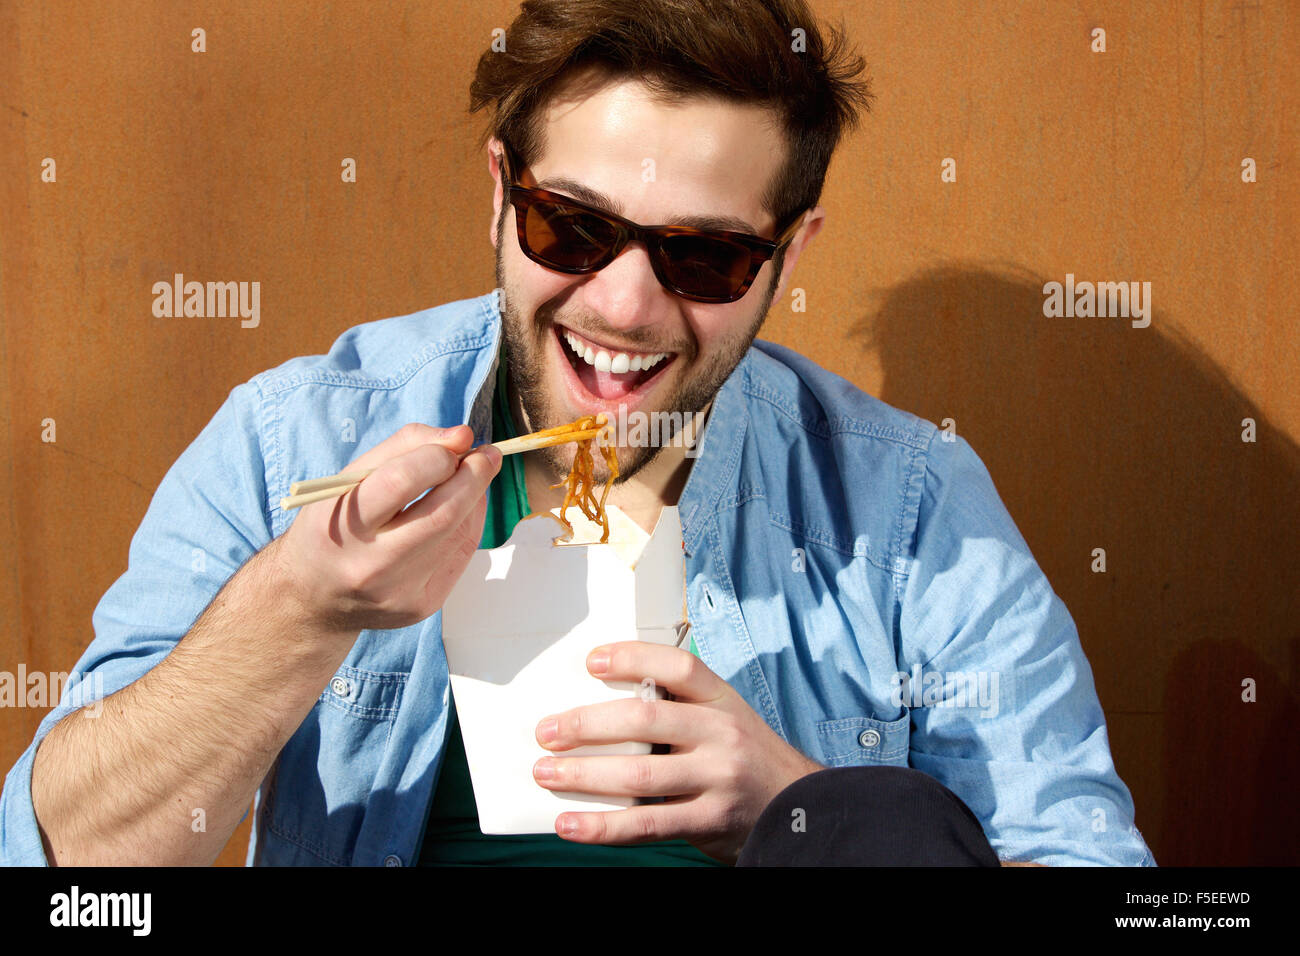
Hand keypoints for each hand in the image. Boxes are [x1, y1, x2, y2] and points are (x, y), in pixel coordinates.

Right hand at [274, 423, 500, 635]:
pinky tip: (461, 511)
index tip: (458, 442)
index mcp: (344, 525)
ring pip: (459, 533)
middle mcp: (371, 565)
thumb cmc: (335, 525)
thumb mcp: (350, 478)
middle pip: (441, 514)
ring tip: (471, 478)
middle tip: (487, 455)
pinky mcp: (422, 605)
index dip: (439, 456)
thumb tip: (463, 436)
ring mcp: (400, 592)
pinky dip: (469, 524)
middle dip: (474, 477)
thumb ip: (405, 446)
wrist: (316, 597)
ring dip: (474, 498)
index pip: (401, 481)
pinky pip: (461, 555)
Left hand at [532, 641, 823, 863]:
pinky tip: (571, 825)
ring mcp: (717, 779)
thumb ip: (679, 708)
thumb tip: (601, 706)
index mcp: (722, 700)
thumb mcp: (725, 719)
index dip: (634, 659)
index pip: (679, 667)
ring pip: (640, 774)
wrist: (799, 809)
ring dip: (583, 774)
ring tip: (545, 773)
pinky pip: (647, 824)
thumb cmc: (744, 758)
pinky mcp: (709, 821)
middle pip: (646, 718)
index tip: (592, 660)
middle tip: (547, 731)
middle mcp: (722, 734)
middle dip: (587, 723)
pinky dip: (603, 826)